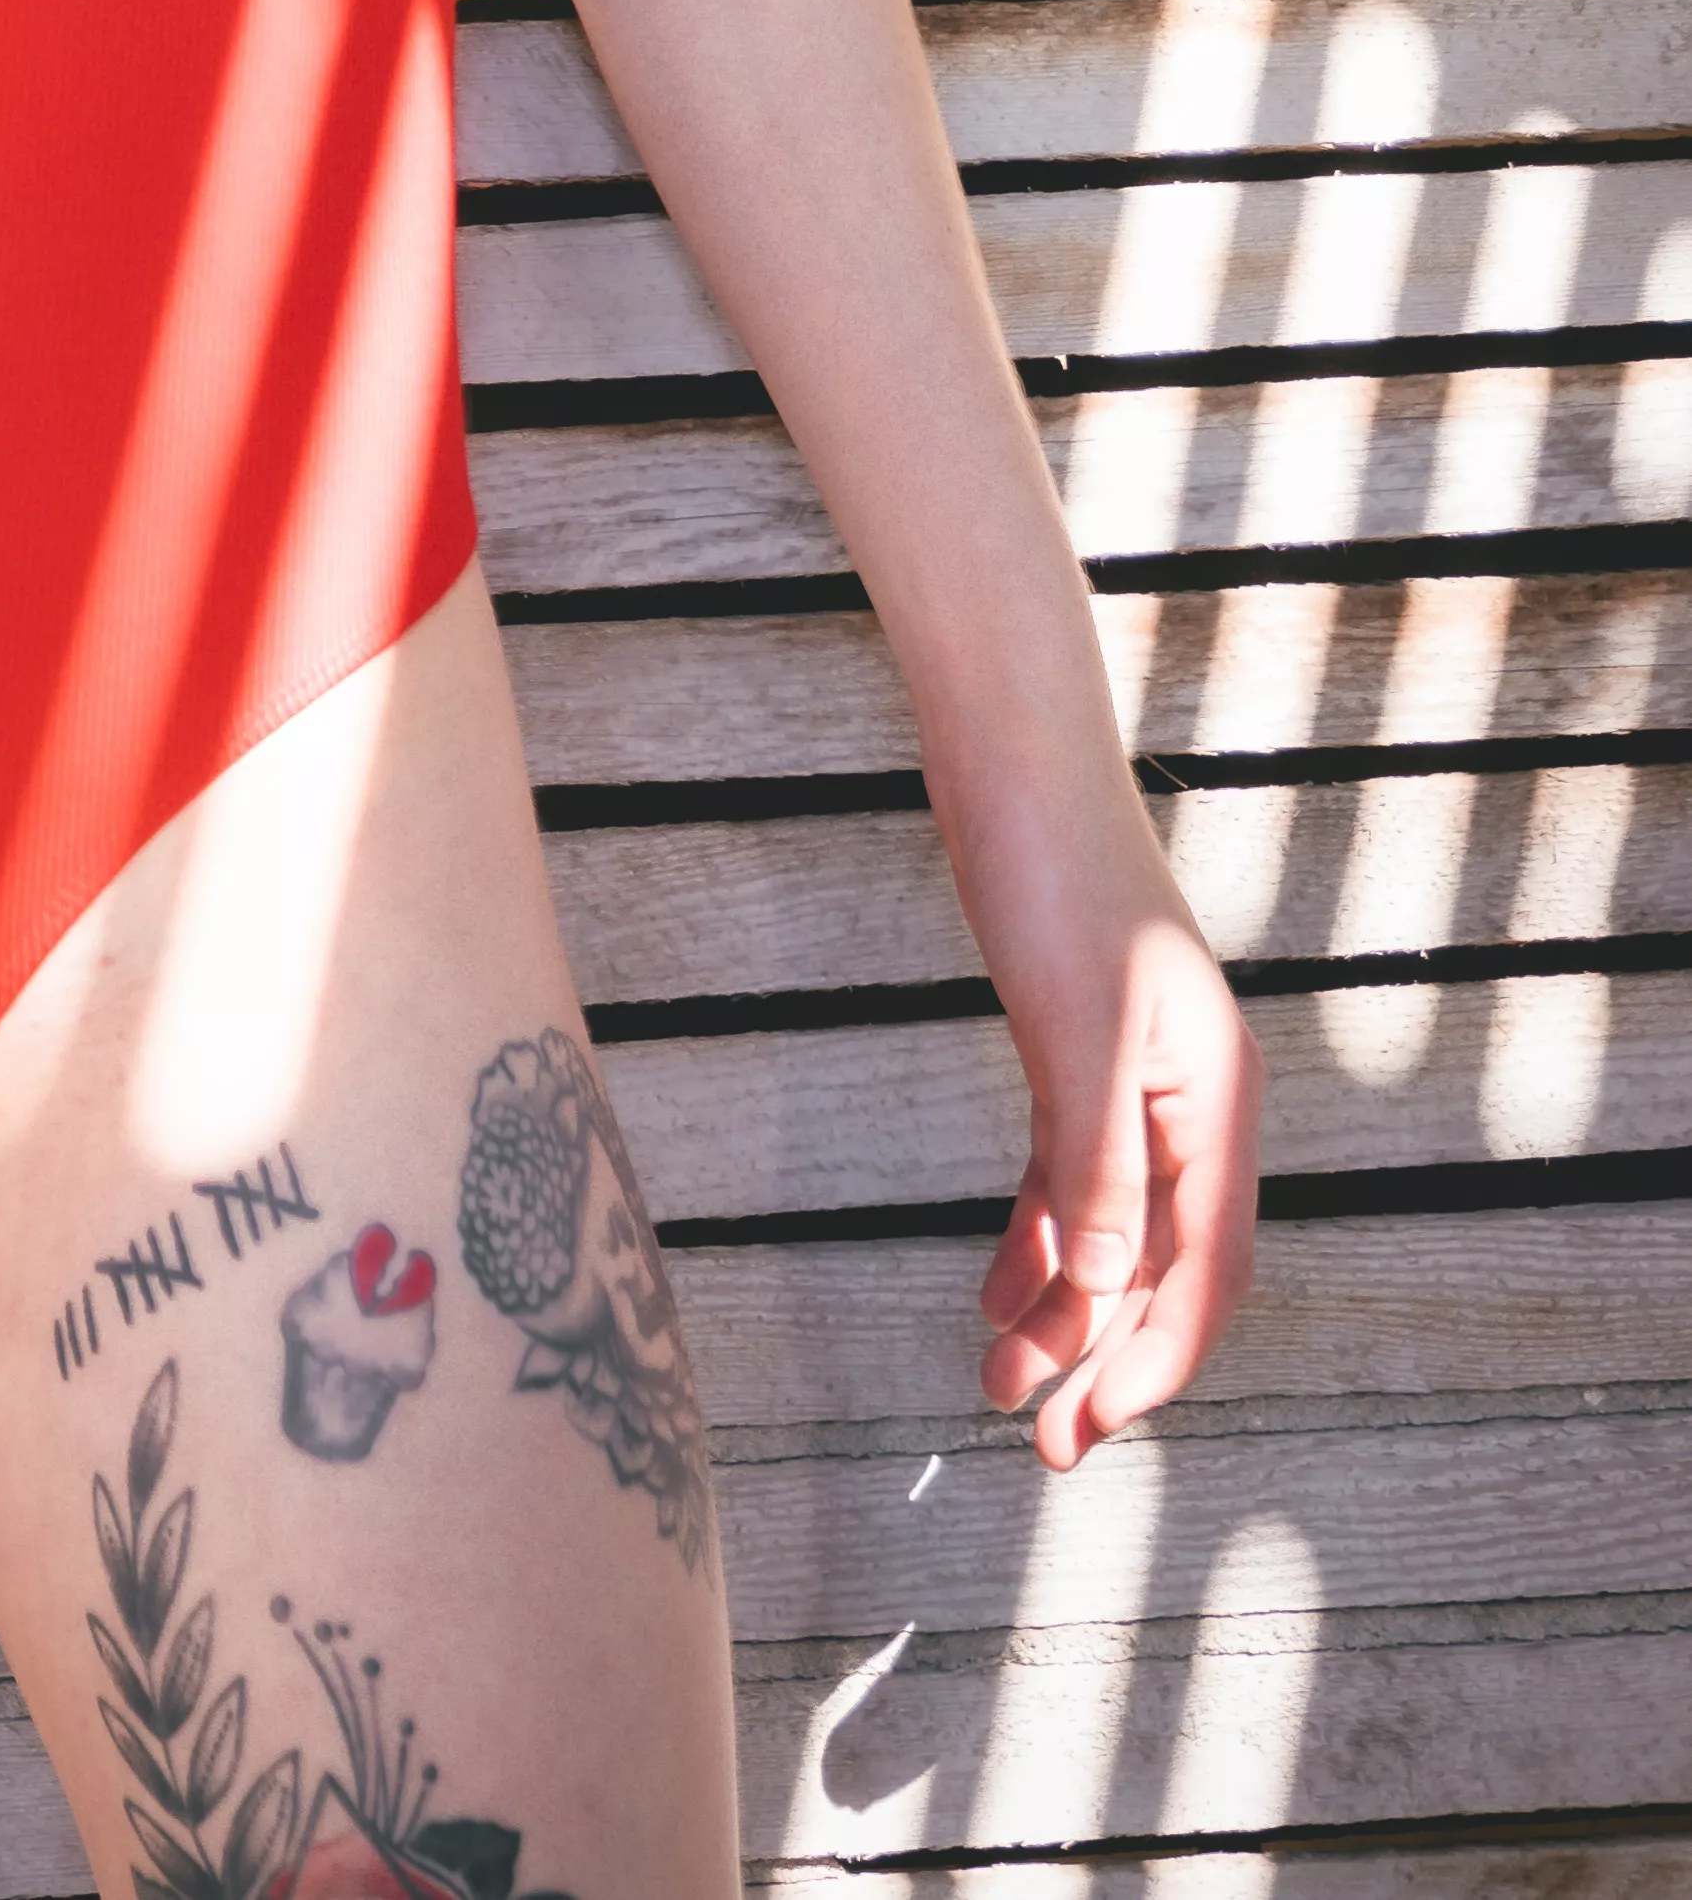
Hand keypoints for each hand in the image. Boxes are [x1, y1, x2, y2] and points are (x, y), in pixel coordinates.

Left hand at [973, 862, 1259, 1464]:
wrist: (1016, 766)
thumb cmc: (1054, 881)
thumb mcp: (1076, 1032)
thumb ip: (1093, 1165)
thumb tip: (1096, 1294)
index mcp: (1217, 1103)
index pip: (1204, 1269)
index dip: (1156, 1358)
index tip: (1098, 1427)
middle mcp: (1191, 1105)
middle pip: (1160, 1267)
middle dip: (1105, 1358)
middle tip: (1045, 1446)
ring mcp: (1136, 1084)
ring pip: (1107, 1233)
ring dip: (1059, 1312)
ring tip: (999, 1387)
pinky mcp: (1078, 1060)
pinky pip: (1069, 1183)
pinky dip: (1035, 1242)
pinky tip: (995, 1296)